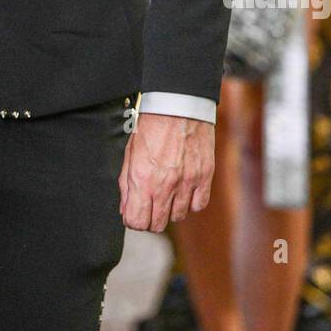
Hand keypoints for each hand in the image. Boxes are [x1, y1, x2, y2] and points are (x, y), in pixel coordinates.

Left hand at [119, 113, 214, 231]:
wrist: (178, 105)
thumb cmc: (151, 126)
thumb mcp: (130, 153)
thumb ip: (127, 185)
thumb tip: (127, 209)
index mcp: (142, 179)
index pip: (137, 222)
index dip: (134, 220)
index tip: (135, 213)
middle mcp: (164, 185)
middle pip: (157, 225)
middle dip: (151, 218)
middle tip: (151, 204)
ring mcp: (186, 182)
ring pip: (178, 217)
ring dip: (171, 209)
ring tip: (168, 193)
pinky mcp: (204, 177)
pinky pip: (198, 205)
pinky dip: (191, 202)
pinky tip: (184, 190)